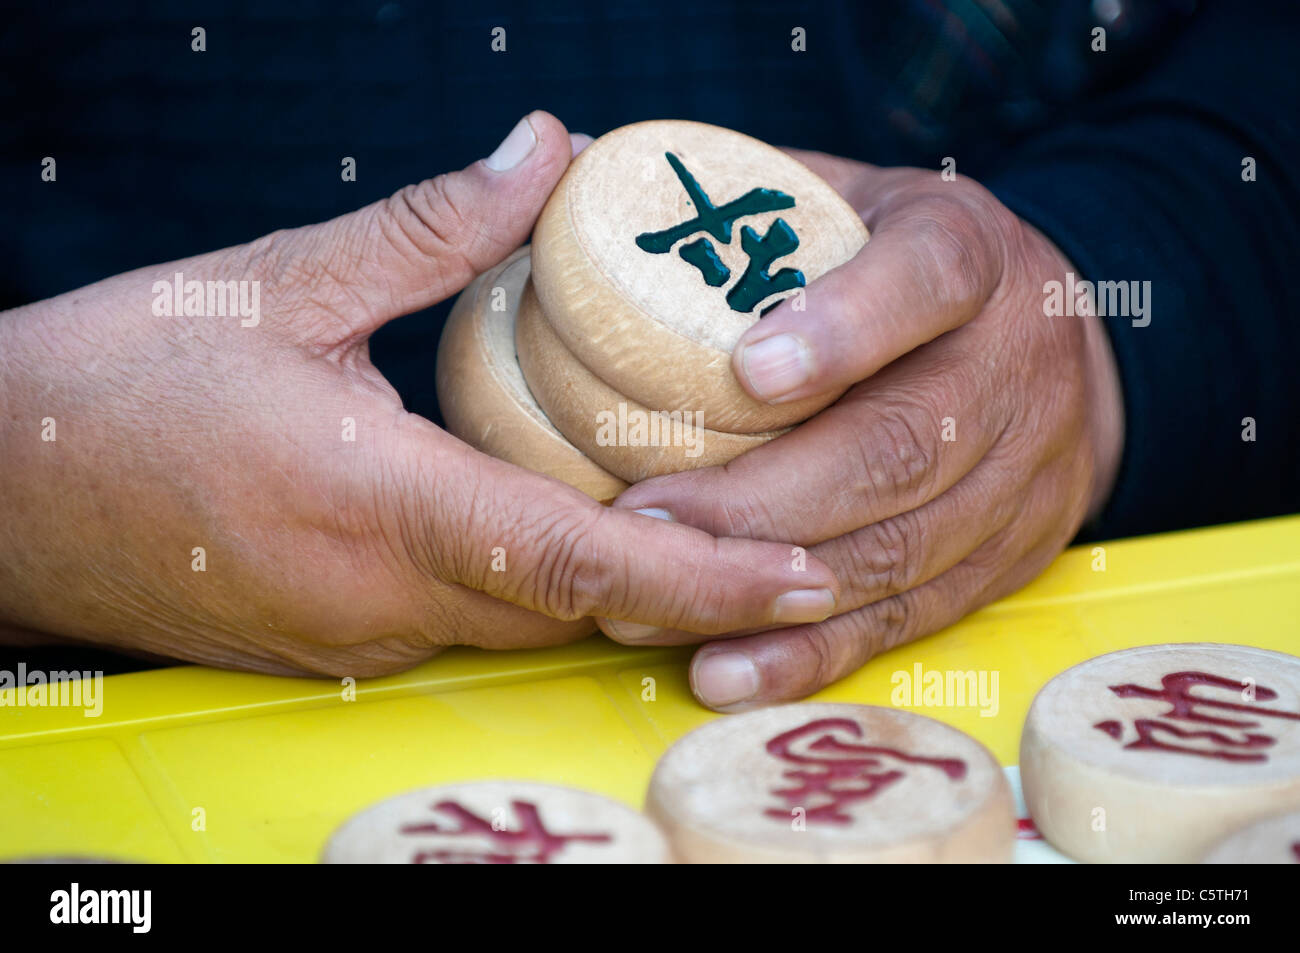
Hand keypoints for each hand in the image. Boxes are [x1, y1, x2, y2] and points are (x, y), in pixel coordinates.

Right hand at [0, 113, 838, 676]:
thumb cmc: (117, 380)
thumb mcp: (274, 280)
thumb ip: (428, 228)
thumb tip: (542, 151)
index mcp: (371, 502)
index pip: (575, 566)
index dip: (701, 575)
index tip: (802, 569)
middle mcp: (377, 595)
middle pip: (577, 611)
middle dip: (694, 589)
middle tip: (806, 544)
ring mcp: (356, 634)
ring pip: (529, 624)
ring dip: (624, 591)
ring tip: (721, 535)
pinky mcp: (338, 641)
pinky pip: (472, 624)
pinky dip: (545, 591)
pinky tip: (584, 536)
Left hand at [608, 153, 1124, 708]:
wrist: (1038, 341)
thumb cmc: (890, 265)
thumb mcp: (839, 200)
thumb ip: (733, 202)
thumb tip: (560, 162)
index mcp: (968, 253)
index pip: (925, 278)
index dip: (843, 326)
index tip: (748, 370)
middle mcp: (1014, 364)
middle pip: (902, 445)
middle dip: (763, 500)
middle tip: (642, 521)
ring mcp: (1025, 471)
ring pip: (901, 547)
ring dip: (770, 593)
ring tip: (651, 607)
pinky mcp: (1010, 556)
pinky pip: (911, 617)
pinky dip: (815, 651)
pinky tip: (728, 668)